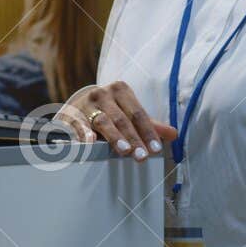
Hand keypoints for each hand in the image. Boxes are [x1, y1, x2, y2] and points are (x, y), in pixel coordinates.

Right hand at [56, 81, 176, 161]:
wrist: (75, 107)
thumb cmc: (107, 111)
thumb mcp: (128, 114)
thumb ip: (149, 125)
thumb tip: (174, 134)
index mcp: (121, 90)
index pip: (138, 113)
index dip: (148, 131)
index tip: (155, 149)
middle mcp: (103, 94)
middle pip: (122, 119)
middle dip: (134, 139)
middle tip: (142, 156)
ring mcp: (87, 103)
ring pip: (103, 121)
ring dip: (115, 137)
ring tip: (125, 151)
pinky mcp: (71, 115)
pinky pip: (79, 125)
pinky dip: (85, 133)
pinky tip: (91, 142)